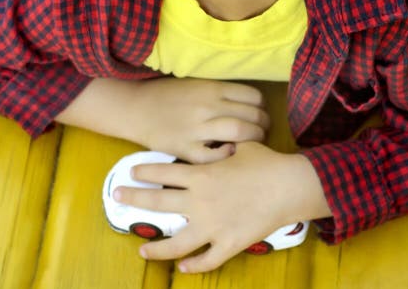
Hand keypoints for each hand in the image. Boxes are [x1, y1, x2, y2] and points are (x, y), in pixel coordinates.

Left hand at [113, 141, 329, 272]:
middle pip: (159, 201)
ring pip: (176, 242)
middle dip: (135, 199)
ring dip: (156, 246)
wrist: (289, 185)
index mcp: (201, 175)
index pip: (164, 172)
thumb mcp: (240, 146)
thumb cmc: (265, 162)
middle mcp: (200, 201)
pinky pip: (206, 260)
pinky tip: (182, 267)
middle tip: (118, 197)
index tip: (132, 172)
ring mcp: (213, 226)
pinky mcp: (229, 244)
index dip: (145, 171)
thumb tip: (219, 141)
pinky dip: (193, 265)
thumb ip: (223, 147)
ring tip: (141, 248)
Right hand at [129, 77, 269, 162]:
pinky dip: (228, 156)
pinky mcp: (187, 149)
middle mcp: (208, 106)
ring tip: (252, 144)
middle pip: (252, 116)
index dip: (262, 107)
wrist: (136, 108)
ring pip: (240, 133)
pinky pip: (216, 156)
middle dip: (263, 126)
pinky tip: (229, 154)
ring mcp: (198, 128)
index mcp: (212, 88)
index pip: (253, 96)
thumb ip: (220, 92)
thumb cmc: (167, 95)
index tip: (260, 114)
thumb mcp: (196, 83)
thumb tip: (250, 104)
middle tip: (262, 132)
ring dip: (253, 140)